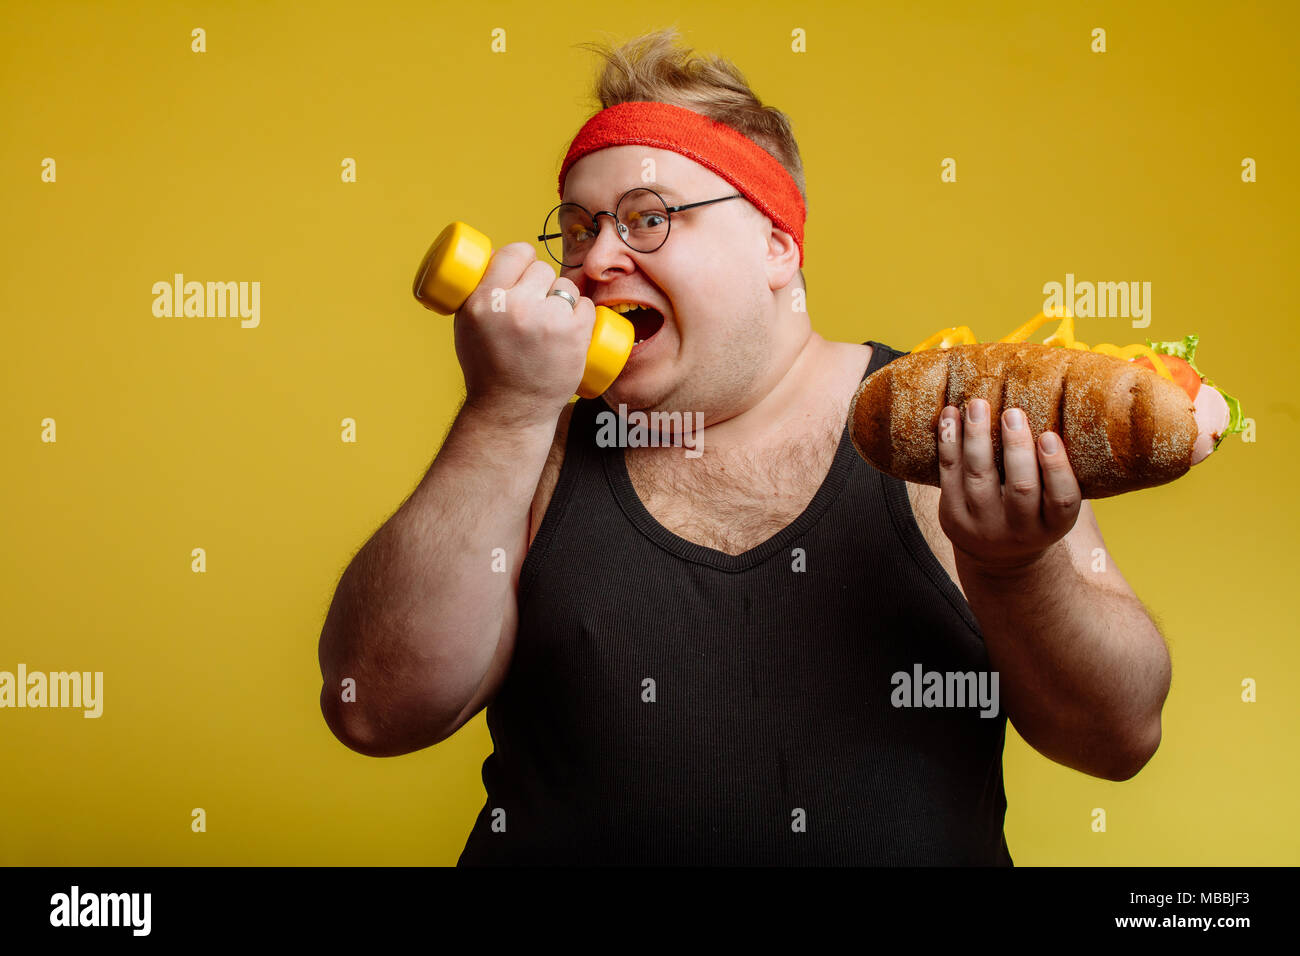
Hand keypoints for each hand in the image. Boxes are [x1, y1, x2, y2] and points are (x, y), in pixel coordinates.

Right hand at [454, 242, 596, 427]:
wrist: (511, 409)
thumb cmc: (488, 368)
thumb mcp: (467, 325)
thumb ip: (481, 292)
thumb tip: (500, 259)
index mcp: (484, 300)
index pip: (515, 253)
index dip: (522, 260)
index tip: (523, 272)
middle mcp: (516, 307)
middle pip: (542, 269)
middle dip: (541, 284)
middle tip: (535, 308)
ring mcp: (547, 320)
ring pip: (566, 287)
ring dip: (562, 300)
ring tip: (550, 325)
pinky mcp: (573, 335)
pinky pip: (586, 306)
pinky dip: (581, 316)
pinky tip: (571, 329)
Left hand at [936, 399, 1081, 572]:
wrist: (997, 556)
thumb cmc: (1034, 513)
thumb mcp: (1053, 505)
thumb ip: (1057, 472)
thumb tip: (1061, 409)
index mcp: (1054, 526)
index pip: (1062, 500)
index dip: (1056, 468)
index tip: (1049, 436)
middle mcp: (1019, 530)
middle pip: (1020, 488)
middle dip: (1016, 448)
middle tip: (1013, 413)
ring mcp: (982, 525)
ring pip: (979, 478)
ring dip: (977, 438)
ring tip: (978, 406)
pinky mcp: (952, 516)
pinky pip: (948, 474)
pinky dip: (949, 442)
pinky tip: (950, 415)